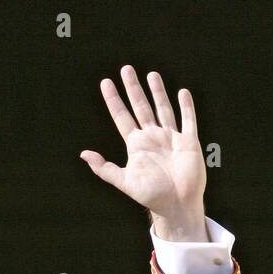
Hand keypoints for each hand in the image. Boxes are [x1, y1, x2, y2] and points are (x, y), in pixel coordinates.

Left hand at [80, 66, 206, 239]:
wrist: (176, 205)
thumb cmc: (150, 196)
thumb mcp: (124, 181)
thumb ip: (104, 168)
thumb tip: (83, 154)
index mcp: (136, 145)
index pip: (122, 116)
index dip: (114, 100)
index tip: (105, 82)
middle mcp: (152, 137)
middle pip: (141, 106)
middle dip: (133, 88)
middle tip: (126, 68)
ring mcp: (171, 138)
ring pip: (163, 109)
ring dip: (157, 92)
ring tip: (150, 74)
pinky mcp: (189, 142)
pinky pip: (188, 120)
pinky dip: (186, 106)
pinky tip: (182, 92)